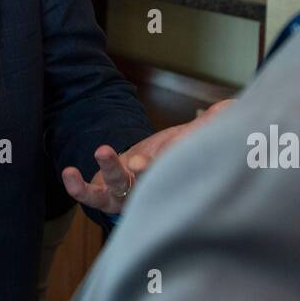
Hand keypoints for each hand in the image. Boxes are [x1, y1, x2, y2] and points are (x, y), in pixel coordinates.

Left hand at [61, 99, 230, 214]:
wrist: (146, 170)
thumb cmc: (174, 153)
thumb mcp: (192, 136)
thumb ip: (210, 122)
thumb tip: (231, 106)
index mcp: (172, 177)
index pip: (174, 173)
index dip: (170, 166)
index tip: (165, 160)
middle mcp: (149, 190)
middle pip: (147, 187)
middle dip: (143, 176)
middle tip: (138, 164)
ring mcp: (125, 194)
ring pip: (117, 188)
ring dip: (110, 169)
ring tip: (102, 149)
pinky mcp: (104, 192)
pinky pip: (91, 195)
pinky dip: (79, 187)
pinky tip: (68, 173)